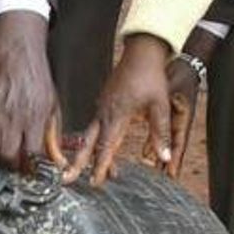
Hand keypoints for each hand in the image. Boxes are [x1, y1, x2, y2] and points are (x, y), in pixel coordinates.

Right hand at [0, 11, 63, 171]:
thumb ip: (52, 133)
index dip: (31, 166)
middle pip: (7, 155)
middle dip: (13, 166)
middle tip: (18, 167)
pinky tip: (0, 137)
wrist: (16, 58)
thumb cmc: (37, 81)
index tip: (33, 171)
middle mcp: (13, 118)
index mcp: (34, 118)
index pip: (31, 153)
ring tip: (8, 155)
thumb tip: (56, 157)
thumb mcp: (52, 106)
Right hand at [65, 34, 173, 185]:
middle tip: (68, 179)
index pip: (106, 145)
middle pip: (88, 142)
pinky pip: (95, 125)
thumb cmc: (151, 76)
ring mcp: (102, 106)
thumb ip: (161, 133)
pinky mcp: (104, 102)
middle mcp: (105, 111)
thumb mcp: (160, 105)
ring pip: (90, 134)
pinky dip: (94, 139)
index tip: (95, 181)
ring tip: (85, 171)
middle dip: (78, 162)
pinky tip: (99, 146)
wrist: (142, 52)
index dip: (100, 165)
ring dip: (87, 153)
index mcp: (117, 114)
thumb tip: (165, 157)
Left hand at [165, 57, 201, 175]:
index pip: (178, 145)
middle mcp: (181, 122)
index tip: (172, 175)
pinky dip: (156, 146)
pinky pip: (162, 134)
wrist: (185, 63)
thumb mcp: (168, 97)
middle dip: (170, 164)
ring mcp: (176, 119)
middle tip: (166, 181)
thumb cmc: (178, 76)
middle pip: (174, 148)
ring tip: (157, 174)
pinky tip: (147, 155)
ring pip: (168, 142)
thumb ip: (161, 121)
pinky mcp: (170, 115)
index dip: (174, 161)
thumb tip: (156, 143)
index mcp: (183, 119)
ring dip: (162, 157)